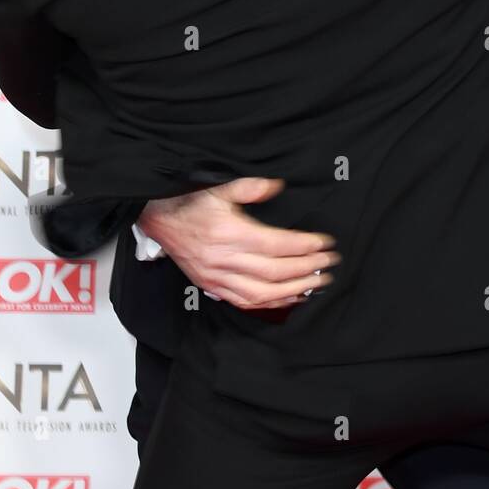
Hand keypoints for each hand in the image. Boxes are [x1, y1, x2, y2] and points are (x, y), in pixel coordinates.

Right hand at [137, 177, 340, 309]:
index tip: (324, 243)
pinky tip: (291, 296)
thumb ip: (251, 187)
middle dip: (306, 269)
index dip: (303, 246)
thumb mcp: (220, 187)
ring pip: (262, 293)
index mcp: (227, 232)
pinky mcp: (212, 287)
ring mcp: (217, 277)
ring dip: (294, 290)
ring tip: (317, 282)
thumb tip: (278, 186)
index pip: (274, 245)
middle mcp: (223, 259)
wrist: (159, 220)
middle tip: (328, 263)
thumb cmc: (190, 202)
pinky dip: (272, 302)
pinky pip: (246, 302)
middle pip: (273, 272)